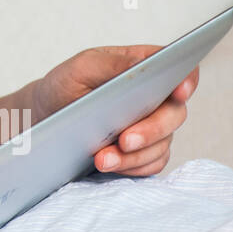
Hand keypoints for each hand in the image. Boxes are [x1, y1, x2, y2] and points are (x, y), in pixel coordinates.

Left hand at [32, 44, 197, 177]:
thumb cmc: (65, 84)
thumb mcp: (82, 67)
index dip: (187, 80)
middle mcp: (156, 99)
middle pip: (175, 113)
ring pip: (162, 144)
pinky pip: (151, 164)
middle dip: (152, 130)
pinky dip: (132, 167)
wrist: (45, 116)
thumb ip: (114, 64)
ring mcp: (152, 127)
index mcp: (146, 67)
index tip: (179, 92)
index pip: (180, 69)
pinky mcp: (143, 153)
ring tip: (102, 159)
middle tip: (124, 140)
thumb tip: (147, 64)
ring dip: (134, 155)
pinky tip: (109, 166)